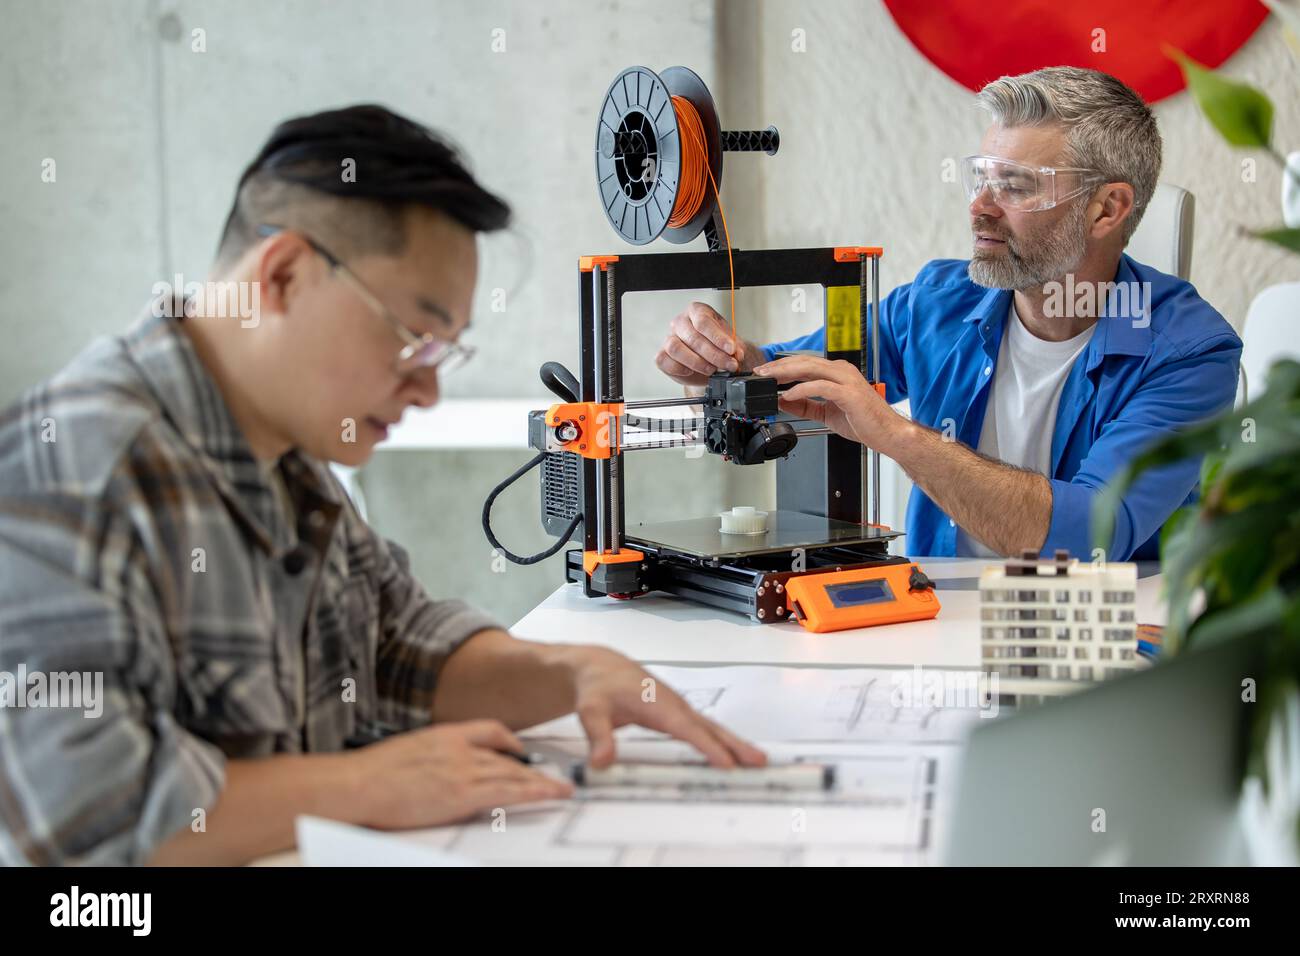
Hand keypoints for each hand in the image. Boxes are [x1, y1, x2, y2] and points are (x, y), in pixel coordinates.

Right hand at [350, 719, 572, 829]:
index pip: (488, 729)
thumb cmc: (370, 775)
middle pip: (507, 756)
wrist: (356, 784)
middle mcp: (459, 748)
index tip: (521, 750)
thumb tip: (438, 771)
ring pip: (513, 773)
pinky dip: (533, 792)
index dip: (509, 741)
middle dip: (534, 767)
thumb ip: (431, 757)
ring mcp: (462, 770)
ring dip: (542, 781)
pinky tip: (548, 794)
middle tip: (556, 775)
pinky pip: (508, 792)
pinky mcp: (462, 794)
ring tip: (563, 788)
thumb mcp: (407, 753)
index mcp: (444, 735)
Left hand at [563, 645, 767, 768]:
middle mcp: (674, 705)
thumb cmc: (597, 688)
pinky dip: (720, 741)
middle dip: (734, 744)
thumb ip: (598, 737)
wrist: (599, 668)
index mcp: (658, 705)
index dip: (708, 747)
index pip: (687, 729)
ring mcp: (678, 708)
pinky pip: (703, 729)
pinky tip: (731, 756)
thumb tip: (602, 763)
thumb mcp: (591, 712)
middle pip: (709, 727)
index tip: (728, 764)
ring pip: (710, 727)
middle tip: (760, 762)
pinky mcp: (676, 713)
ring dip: (734, 744)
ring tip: (758, 761)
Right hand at [655, 301, 756, 386]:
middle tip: (728, 365)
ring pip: (676, 348)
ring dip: (697, 362)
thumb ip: (735, 348)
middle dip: (713, 354)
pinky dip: (678, 368)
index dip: (718, 337)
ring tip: (712, 370)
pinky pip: (664, 360)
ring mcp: (669, 337)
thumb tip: (736, 354)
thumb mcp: (730, 343)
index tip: (731, 350)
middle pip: (693, 337)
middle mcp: (681, 322)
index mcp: (697, 311)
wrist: (710, 362)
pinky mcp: (662, 354)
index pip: (703, 321)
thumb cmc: (718, 346)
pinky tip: (690, 371)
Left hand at [754, 355, 900, 450]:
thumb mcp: (826, 413)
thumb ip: (806, 405)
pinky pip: (820, 386)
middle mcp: (841, 372)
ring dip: (786, 373)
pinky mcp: (849, 393)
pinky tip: (789, 395)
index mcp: (837, 374)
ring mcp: (846, 380)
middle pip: (804, 362)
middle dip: (779, 367)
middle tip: (760, 373)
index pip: (804, 364)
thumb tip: (784, 402)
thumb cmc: (865, 422)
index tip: (764, 374)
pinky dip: (802, 389)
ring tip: (769, 379)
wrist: (888, 434)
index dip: (782, 367)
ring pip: (810, 368)